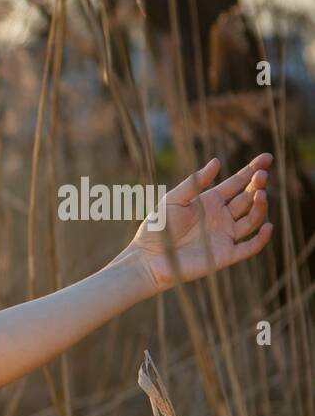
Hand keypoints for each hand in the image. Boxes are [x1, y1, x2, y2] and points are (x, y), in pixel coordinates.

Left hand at [122, 153, 273, 291]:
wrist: (147, 258)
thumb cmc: (156, 228)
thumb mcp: (173, 200)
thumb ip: (194, 183)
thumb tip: (217, 161)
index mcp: (210, 201)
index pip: (237, 183)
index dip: (252, 170)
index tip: (266, 157)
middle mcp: (221, 217)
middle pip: (247, 199)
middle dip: (257, 185)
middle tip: (262, 174)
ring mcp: (225, 236)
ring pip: (252, 220)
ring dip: (259, 207)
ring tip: (260, 194)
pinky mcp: (226, 255)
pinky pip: (250, 247)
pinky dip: (261, 238)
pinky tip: (268, 226)